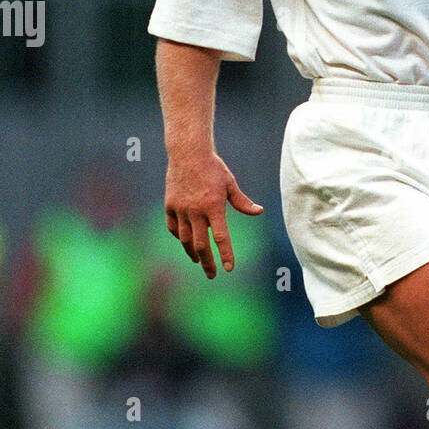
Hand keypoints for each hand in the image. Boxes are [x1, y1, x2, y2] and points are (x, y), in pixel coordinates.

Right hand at [164, 150, 262, 278]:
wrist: (188, 153)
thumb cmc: (213, 168)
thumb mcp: (230, 184)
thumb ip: (243, 201)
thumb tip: (259, 211)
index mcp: (214, 207)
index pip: (221, 237)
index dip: (226, 255)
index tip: (229, 268)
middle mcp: (196, 211)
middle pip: (201, 244)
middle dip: (207, 262)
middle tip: (212, 275)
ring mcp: (181, 209)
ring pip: (185, 239)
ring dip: (192, 253)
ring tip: (199, 261)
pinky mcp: (170, 206)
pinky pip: (174, 228)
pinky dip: (180, 238)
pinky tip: (186, 243)